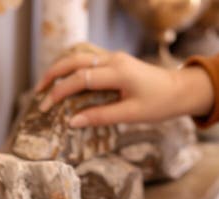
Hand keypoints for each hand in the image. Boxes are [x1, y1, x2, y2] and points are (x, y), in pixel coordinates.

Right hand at [34, 51, 214, 127]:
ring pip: (79, 57)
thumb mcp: (131, 115)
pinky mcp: (114, 62)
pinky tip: (63, 83)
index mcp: (118, 72)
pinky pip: (87, 61)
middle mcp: (113, 60)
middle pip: (75, 61)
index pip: (82, 78)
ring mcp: (113, 58)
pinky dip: (71, 70)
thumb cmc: (159, 104)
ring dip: (60, 70)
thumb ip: (101, 117)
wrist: (180, 90)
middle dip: (53, 75)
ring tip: (45, 87)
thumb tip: (72, 122)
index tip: (48, 106)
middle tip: (38, 92)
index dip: (62, 91)